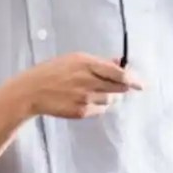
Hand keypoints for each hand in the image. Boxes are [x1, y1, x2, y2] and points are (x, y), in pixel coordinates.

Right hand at [7, 52, 142, 119]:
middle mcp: (88, 81)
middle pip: (118, 88)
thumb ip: (98, 62)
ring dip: (108, 97)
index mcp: (87, 64)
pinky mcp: (81, 112)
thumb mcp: (74, 60)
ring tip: (91, 92)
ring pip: (110, 100)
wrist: (32, 91)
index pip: (118, 73)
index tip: (141, 85)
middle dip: (122, 88)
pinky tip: (84, 101)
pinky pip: (99, 110)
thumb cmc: (53, 72)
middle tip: (120, 88)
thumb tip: (119, 62)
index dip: (132, 79)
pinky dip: (97, 106)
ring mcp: (85, 98)